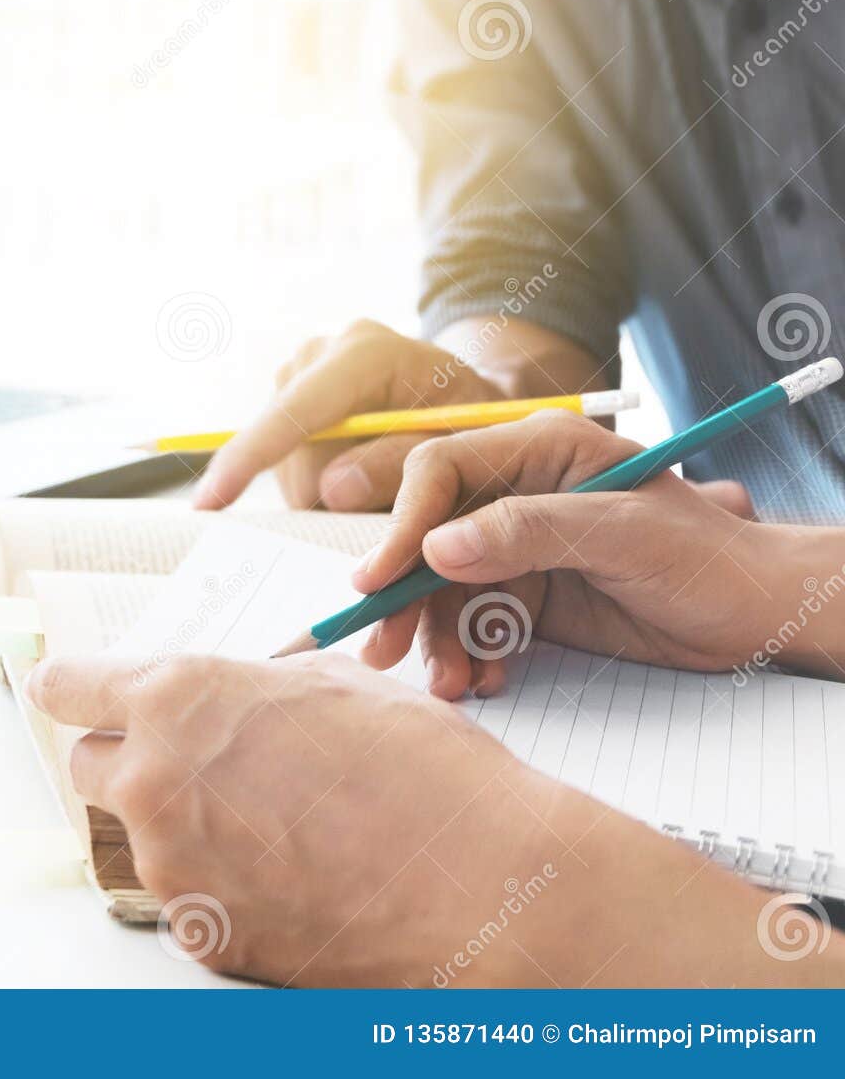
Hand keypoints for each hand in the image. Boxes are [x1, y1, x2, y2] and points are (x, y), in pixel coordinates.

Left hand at [27, 651, 844, 986]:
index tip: (57, 690)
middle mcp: (155, 783)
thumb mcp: (332, 686)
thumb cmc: (425, 776)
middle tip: (188, 760)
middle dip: (127, 756)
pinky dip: (221, 883)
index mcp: (179, 701)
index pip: (68, 687)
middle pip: (89, 766)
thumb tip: (235, 697)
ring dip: (183, 823)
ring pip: (145, 836)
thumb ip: (253, 689)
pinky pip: (189, 896)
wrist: (485, 891)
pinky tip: (292, 874)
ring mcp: (173, 868)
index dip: (63, 686)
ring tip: (276, 823)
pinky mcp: (201, 935)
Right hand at [194, 320, 507, 511]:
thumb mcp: (460, 445)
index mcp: (364, 353)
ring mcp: (294, 375)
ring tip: (381, 481)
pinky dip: (318, 484)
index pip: (295, 411)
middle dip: (330, 497)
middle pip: (291, 455)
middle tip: (392, 503)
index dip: (250, 458)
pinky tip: (355, 472)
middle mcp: (317, 354)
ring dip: (327, 494)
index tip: (209, 502)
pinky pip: (284, 464)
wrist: (466, 390)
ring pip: (285, 467)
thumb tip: (330, 490)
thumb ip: (401, 464)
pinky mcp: (284, 400)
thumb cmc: (472, 419)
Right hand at [354, 409, 795, 699]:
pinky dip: (472, 657)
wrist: (757, 616)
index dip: (404, 524)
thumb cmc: (711, 557)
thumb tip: (437, 549)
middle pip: (431, 538)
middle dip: (405, 597)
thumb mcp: (624, 535)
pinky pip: (475, 625)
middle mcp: (518, 495)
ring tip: (453, 684)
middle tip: (383, 648)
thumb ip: (531, 532)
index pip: (443, 474)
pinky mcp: (527, 597)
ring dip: (440, 640)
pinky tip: (487, 681)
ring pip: (446, 592)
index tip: (380, 579)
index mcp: (540, 452)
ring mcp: (520, 549)